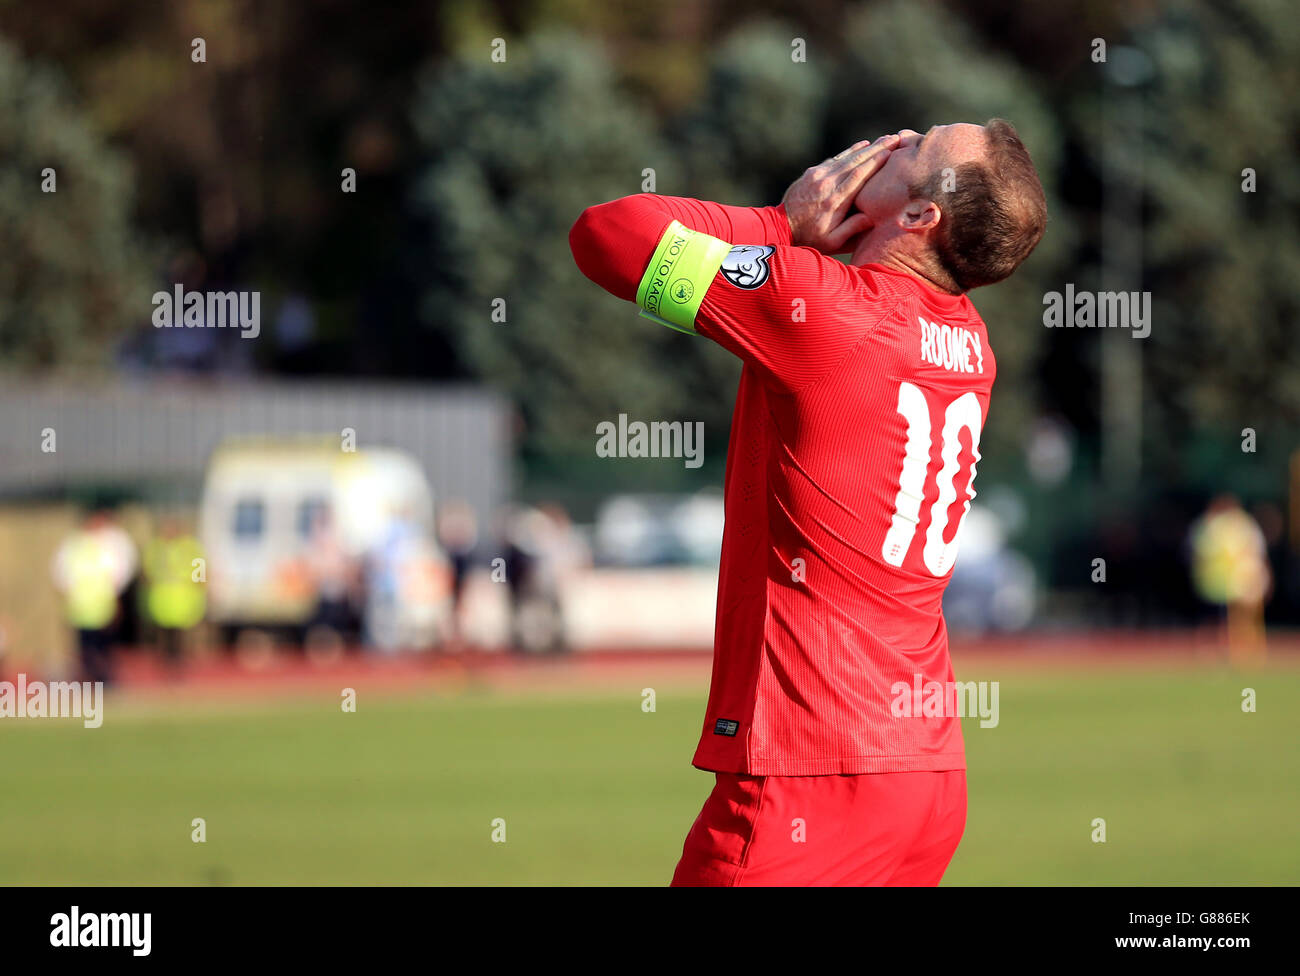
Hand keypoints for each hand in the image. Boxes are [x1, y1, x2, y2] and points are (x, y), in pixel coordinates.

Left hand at [781, 134, 899, 253]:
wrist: (780, 226)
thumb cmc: (810, 237)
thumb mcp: (832, 241)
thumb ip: (852, 229)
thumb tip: (872, 216)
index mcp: (834, 200)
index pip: (859, 176)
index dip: (875, 162)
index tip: (891, 152)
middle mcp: (826, 183)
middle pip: (855, 162)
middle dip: (876, 149)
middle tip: (894, 138)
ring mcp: (817, 175)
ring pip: (845, 157)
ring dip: (865, 147)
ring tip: (883, 139)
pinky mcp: (811, 172)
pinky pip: (834, 159)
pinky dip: (849, 152)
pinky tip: (861, 146)